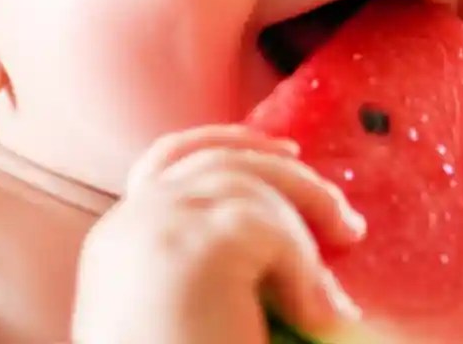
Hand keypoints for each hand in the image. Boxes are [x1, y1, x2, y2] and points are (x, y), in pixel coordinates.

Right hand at [70, 125, 366, 343]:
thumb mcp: (190, 305)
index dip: (234, 147)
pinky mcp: (194, 247)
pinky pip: (273, 232)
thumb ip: (212, 260)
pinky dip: (305, 272)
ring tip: (330, 292)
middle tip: (343, 215)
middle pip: (219, 161)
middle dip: (289, 177)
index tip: (288, 153)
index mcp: (119, 238)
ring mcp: (156, 227)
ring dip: (304, 234)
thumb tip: (286, 230)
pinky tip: (315, 316)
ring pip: (252, 192)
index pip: (171, 160)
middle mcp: (128, 223)